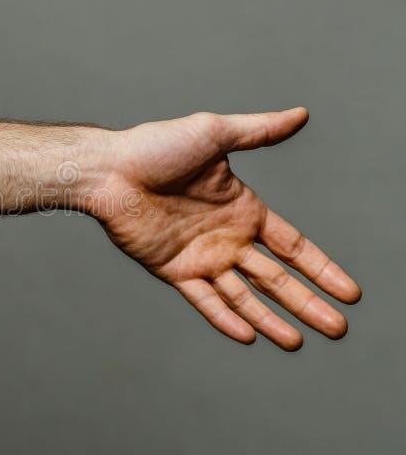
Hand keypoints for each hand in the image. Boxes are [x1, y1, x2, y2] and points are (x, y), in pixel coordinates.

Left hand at [94, 108, 360, 349]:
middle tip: (337, 327)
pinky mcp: (174, 270)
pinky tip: (248, 336)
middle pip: (276, 278)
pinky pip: (204, 300)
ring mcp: (201, 256)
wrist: (108, 170)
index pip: (293, 246)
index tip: (348, 291)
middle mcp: (226, 237)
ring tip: (298, 342)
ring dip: (271, 319)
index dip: (321, 268)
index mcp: (242, 208)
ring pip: (245, 295)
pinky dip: (225, 318)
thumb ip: (259, 130)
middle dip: (307, 302)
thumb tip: (301, 115)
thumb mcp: (214, 134)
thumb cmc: (154, 147)